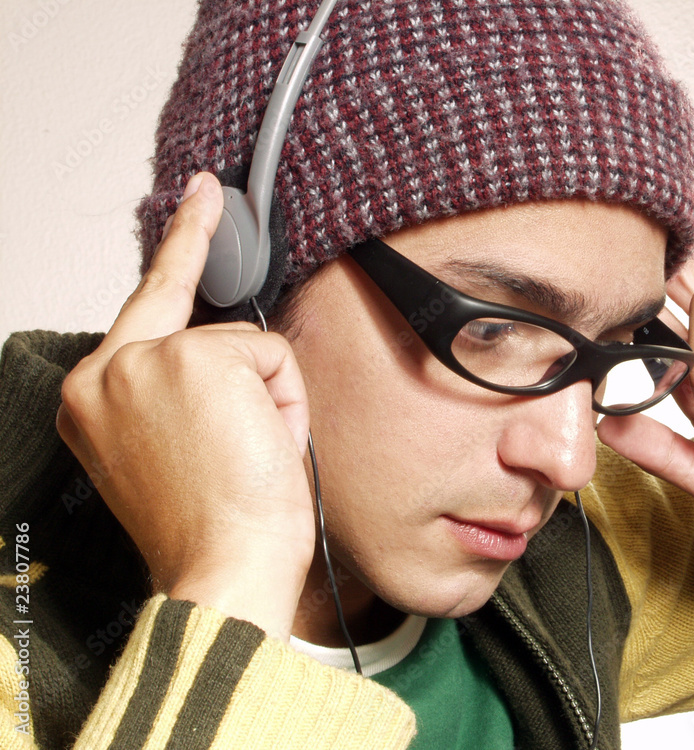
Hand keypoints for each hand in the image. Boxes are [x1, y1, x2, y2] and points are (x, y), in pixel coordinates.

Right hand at [56, 173, 314, 639]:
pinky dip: (284, 404)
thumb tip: (239, 352)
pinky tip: (262, 447)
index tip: (201, 194)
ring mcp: (145, 360)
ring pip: (246, 348)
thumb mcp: (182, 446)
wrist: (225, 568)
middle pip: (210, 329)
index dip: (180, 244)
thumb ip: (189, 390)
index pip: (148, 302)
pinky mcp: (193, 359)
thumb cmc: (214, 523)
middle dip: (246, 376)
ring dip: (266, 402)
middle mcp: (106, 372)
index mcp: (95, 396)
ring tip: (246, 460)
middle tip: (240, 418)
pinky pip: (272, 357)